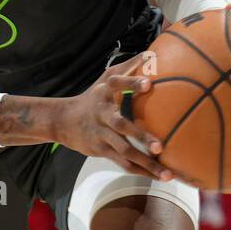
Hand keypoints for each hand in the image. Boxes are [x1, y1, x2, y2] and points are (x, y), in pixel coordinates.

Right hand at [50, 55, 172, 181]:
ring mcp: (100, 134)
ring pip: (125, 151)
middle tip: (160, 146)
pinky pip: (122, 162)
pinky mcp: (100, 150)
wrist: (63, 121)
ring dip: (146, 163)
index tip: (149, 83)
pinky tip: (157, 177)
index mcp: (104, 92)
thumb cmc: (93, 97)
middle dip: (141, 136)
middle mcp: (102, 113)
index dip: (132, 83)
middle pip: (122, 126)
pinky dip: (140, 170)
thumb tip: (152, 53)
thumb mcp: (105, 78)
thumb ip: (128, 67)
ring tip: (167, 174)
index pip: (117, 85)